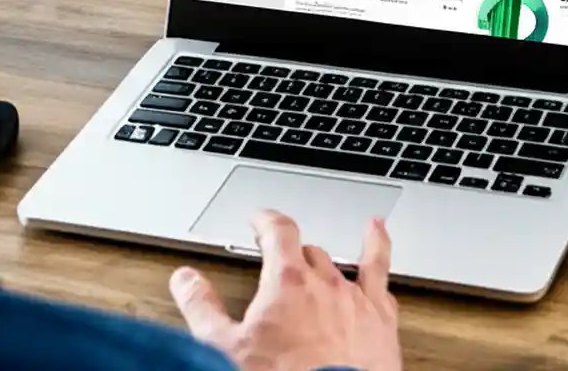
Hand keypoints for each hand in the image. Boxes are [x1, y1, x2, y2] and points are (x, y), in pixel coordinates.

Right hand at [169, 210, 401, 370]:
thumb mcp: (225, 349)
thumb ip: (202, 308)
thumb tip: (185, 280)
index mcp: (288, 283)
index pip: (278, 232)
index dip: (267, 220)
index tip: (260, 218)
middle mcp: (325, 283)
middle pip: (309, 251)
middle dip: (293, 252)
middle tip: (282, 254)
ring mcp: (356, 300)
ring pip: (344, 261)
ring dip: (332, 254)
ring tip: (345, 234)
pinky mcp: (381, 319)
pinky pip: (382, 274)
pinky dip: (380, 249)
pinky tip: (381, 240)